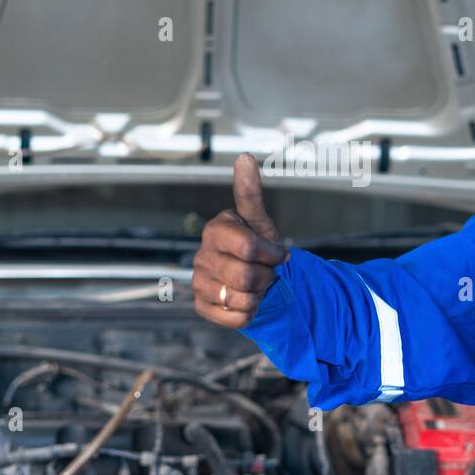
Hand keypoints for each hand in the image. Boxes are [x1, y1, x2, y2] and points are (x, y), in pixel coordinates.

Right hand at [191, 153, 289, 327]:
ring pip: (242, 298)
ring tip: (255, 286)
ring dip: (259, 295)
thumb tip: (243, 156)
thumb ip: (250, 193)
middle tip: (266, 273)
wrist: (257, 281)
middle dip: (267, 277)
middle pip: (247, 275)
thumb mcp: (259, 222)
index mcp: (216, 229)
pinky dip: (249, 313)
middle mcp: (201, 255)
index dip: (271, 254)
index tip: (277, 253)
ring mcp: (198, 281)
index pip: (249, 247)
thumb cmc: (259, 249)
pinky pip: (235, 317)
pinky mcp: (201, 306)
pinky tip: (246, 301)